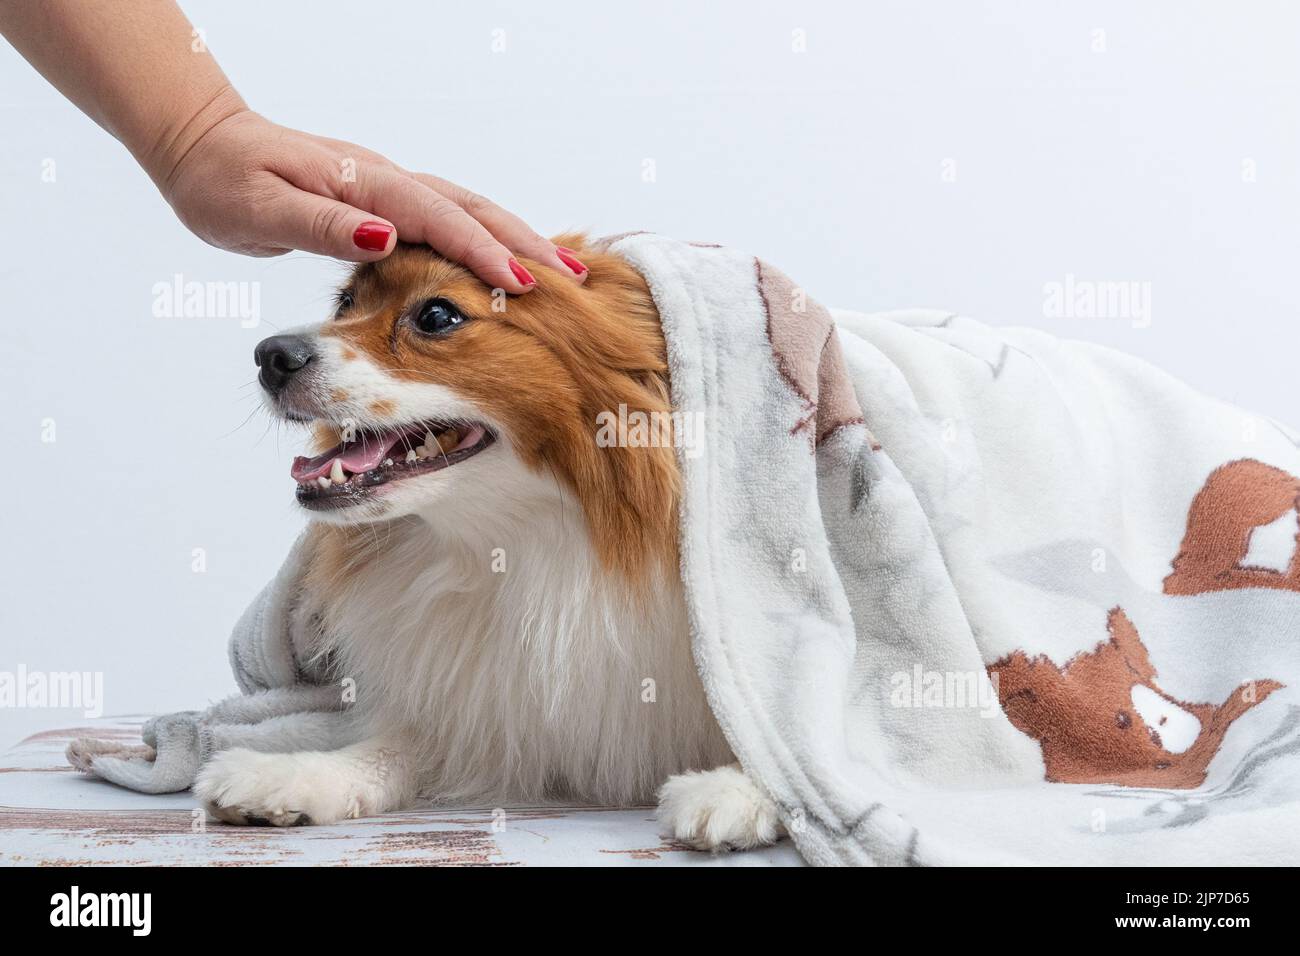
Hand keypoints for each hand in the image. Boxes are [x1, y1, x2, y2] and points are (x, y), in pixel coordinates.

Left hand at [156, 104, 585, 292]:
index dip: (482, 252)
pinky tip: (503, 262)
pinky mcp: (383, 206)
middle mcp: (385, 184)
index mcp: (362, 185)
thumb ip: (322, 226)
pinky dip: (484, 240)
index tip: (522, 284)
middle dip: (524, 242)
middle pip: (471, 210)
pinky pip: (446, 223)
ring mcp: (387, 192)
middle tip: (574, 277)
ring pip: (466, 213)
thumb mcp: (260, 209)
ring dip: (514, 239)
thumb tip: (384, 238)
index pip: (437, 220)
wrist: (200, 146)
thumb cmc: (222, 182)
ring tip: (560, 271)